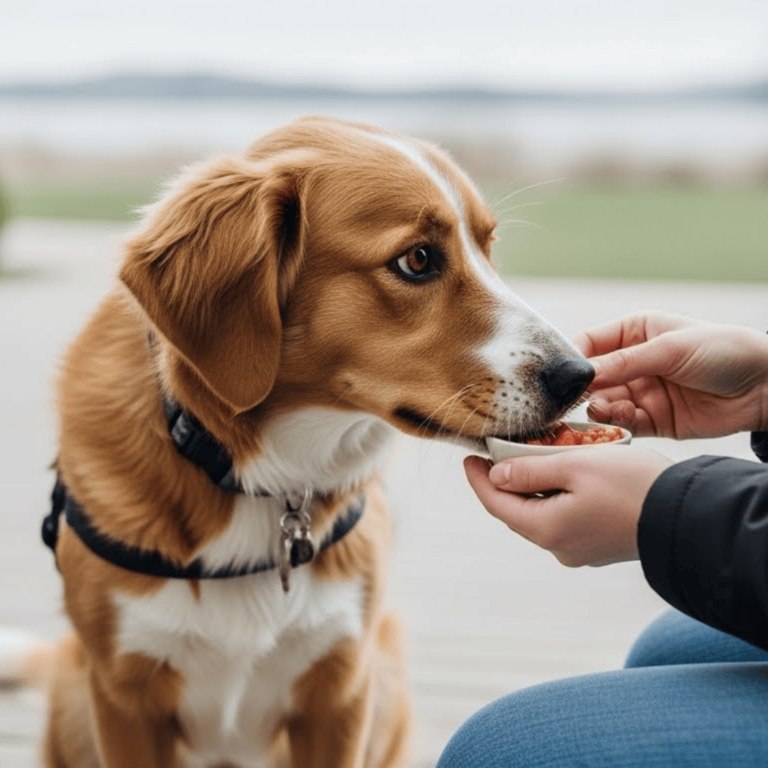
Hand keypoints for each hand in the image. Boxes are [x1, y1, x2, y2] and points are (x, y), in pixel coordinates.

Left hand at [465, 447, 671, 566]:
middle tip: (496, 452)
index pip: (495, 503)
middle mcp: (558, 546)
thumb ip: (530, 470)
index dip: (478, 479)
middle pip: (516, 510)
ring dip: (531, 486)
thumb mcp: (575, 466)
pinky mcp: (597, 544)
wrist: (690, 517)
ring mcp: (579, 549)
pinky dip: (554, 495)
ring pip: (540, 513)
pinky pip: (563, 518)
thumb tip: (497, 476)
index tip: (468, 457)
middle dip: (503, 481)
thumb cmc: (633, 487)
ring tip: (528, 456)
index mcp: (546, 528)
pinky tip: (560, 473)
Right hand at [575, 312, 767, 438]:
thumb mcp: (671, 348)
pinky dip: (614, 426)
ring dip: (597, 409)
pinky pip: (622, 425)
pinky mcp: (651, 420)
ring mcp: (641, 392)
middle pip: (591, 379)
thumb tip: (581, 374)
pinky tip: (617, 422)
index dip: (571, 359)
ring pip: (603, 404)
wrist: (767, 387)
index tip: (557, 375)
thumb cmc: (724, 351)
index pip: (589, 344)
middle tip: (567, 402)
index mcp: (634, 333)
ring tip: (602, 410)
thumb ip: (624, 363)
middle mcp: (632, 363)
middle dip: (580, 391)